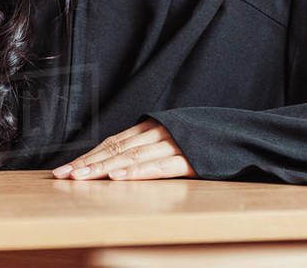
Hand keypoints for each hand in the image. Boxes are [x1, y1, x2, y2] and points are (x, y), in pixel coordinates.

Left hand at [51, 120, 193, 180]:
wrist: (243, 132)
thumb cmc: (204, 137)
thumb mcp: (172, 136)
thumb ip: (148, 145)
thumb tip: (120, 162)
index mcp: (151, 127)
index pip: (112, 143)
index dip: (88, 156)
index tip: (65, 169)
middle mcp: (157, 133)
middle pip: (116, 149)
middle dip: (87, 163)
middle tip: (63, 176)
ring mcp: (173, 144)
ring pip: (132, 157)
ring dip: (105, 169)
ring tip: (83, 177)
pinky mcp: (190, 158)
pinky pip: (160, 166)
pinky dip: (138, 172)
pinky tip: (121, 179)